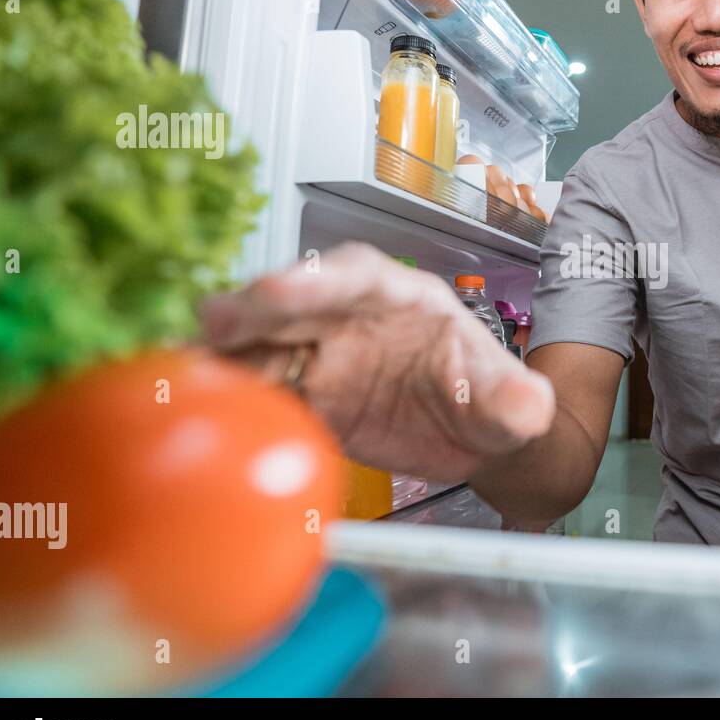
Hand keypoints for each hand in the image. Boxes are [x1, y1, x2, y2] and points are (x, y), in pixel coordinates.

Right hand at [201, 243, 555, 481]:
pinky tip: (206, 407)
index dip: (316, 282)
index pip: (356, 277)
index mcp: (402, 297)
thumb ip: (515, 400)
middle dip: (254, 309)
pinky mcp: (302, 396)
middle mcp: (352, 317)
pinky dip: (233, 396)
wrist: (473, 442)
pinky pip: (260, 390)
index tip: (281, 291)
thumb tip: (526, 406)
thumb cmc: (491, 402)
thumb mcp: (512, 402)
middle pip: (294, 302)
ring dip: (230, 353)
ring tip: (193, 366)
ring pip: (264, 343)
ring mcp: (321, 355)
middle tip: (216, 323)